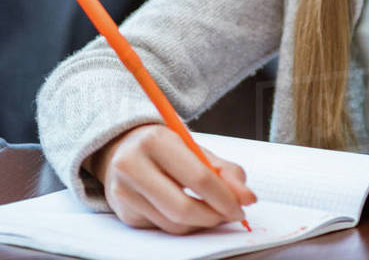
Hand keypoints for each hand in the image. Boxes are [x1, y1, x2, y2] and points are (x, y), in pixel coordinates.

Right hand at [88, 123, 257, 233]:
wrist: (121, 149)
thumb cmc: (164, 148)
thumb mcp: (194, 148)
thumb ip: (225, 171)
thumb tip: (247, 198)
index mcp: (155, 141)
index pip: (198, 178)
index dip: (225, 197)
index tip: (242, 206)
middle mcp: (133, 166)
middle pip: (183, 208)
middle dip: (214, 217)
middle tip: (230, 214)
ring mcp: (124, 192)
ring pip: (173, 224)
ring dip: (201, 223)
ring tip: (212, 212)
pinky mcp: (124, 212)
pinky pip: (162, 228)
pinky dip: (183, 224)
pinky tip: (189, 212)